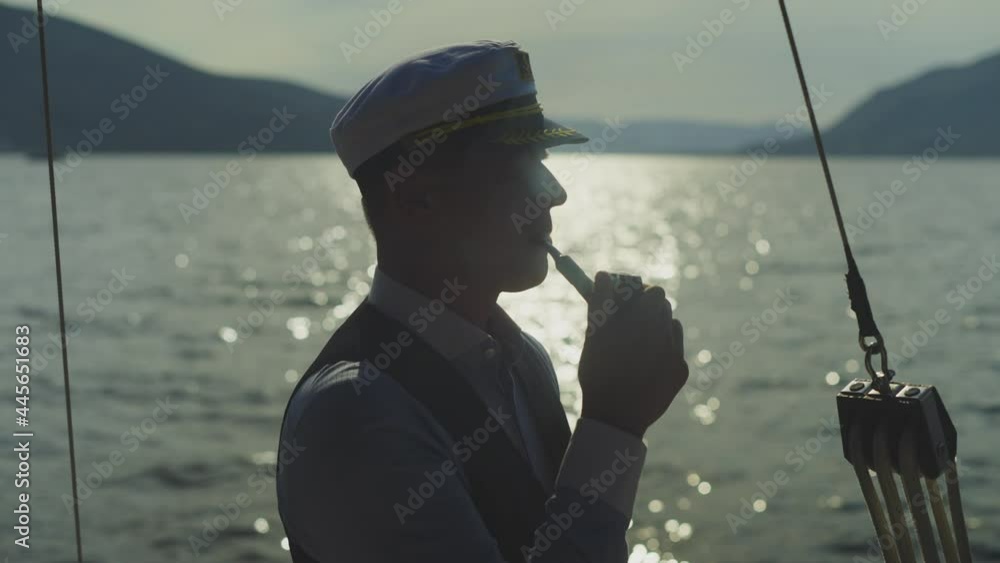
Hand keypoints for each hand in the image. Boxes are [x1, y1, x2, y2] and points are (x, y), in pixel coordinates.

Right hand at [577, 271, 687, 437]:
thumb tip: (604, 277)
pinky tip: (646, 363)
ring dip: (657, 328)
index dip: (639, 293)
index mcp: (642, 323)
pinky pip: (676, 350)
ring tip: (637, 344)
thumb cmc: (599, 375)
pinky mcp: (681, 372)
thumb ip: (601, 303)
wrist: (615, 419)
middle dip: (647, 310)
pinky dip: (663, 350)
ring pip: (671, 327)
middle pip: (663, 309)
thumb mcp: (594, 338)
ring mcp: (675, 355)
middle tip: (629, 319)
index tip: (626, 299)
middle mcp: (664, 336)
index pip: (652, 293)